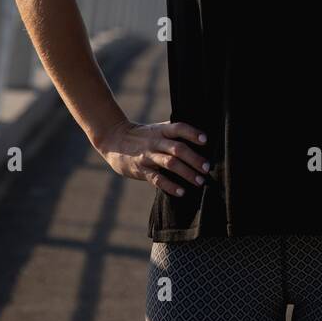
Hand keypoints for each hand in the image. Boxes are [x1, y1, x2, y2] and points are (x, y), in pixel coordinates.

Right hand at [94, 119, 210, 197]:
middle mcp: (155, 142)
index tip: (205, 140)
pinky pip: (157, 179)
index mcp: (161, 130)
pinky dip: (170, 186)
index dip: (192, 133)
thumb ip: (174, 133)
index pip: (179, 128)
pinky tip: (181, 192)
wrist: (114, 140)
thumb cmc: (143, 136)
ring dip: (187, 173)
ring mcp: (147, 156)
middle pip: (178, 148)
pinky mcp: (140, 170)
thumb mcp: (157, 129)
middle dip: (194, 159)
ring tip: (200, 181)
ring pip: (170, 163)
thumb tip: (201, 140)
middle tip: (207, 168)